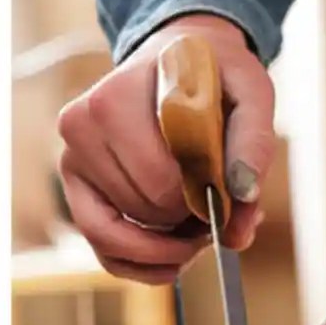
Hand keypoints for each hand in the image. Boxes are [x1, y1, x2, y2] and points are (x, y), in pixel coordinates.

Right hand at [57, 14, 273, 283]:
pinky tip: (174, 262)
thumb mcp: (250, 93)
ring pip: (123, 237)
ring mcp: (71, 158)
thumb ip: (254, 142)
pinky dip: (140, 266)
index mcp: (117, 97)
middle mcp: (81, 126)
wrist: (175, 58)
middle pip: (147, 211)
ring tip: (200, 218)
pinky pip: (102, 248)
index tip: (231, 193)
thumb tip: (242, 196)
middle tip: (220, 205)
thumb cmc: (211, 79)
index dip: (205, 200)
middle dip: (190, 222)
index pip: (164, 181)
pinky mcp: (75, 187)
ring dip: (170, 243)